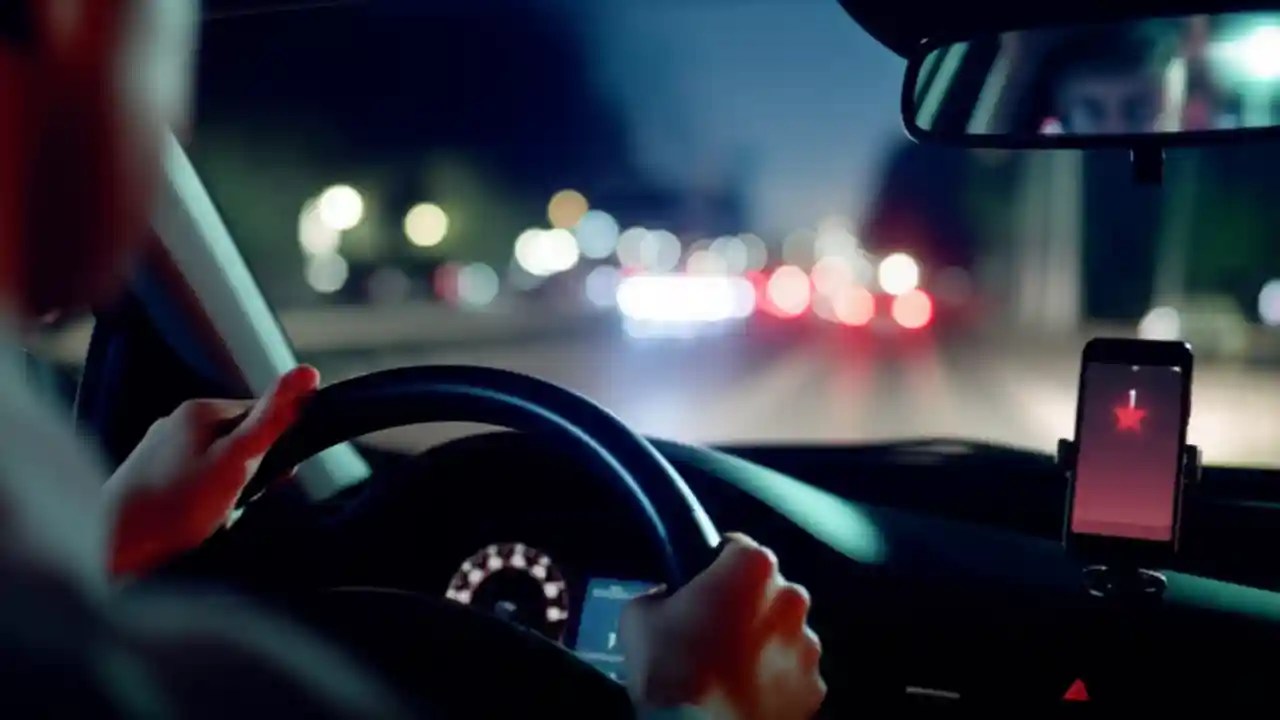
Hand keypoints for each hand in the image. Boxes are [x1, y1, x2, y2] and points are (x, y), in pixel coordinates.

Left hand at [105, 366, 319, 576]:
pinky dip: (203, 502)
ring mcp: (159, 449)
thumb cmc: (177, 504)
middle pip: (239, 440)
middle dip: (249, 472)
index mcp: (200, 410)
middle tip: (239, 501)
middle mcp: (176, 422)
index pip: (261, 414)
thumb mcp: (236, 461)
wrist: (112, 546)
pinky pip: (194, 482)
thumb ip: (272, 420)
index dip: (277, 445)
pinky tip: (195, 521)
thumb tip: (308, 373)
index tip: (277, 476)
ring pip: (217, 464)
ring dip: (227, 490)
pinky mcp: (148, 477)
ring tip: (214, 515)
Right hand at [620, 534, 824, 719]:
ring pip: (781, 632)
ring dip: (760, 642)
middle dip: (742, 605)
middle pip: (765, 590)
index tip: (697, 588)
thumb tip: (665, 600)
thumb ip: (660, 594)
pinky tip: (743, 693)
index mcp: (753, 566)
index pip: (734, 548)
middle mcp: (792, 597)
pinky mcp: (814, 686)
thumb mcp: (638, 616)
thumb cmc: (671, 669)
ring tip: (726, 669)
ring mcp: (809, 645)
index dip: (711, 567)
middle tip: (709, 632)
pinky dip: (773, 679)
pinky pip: (790, 672)